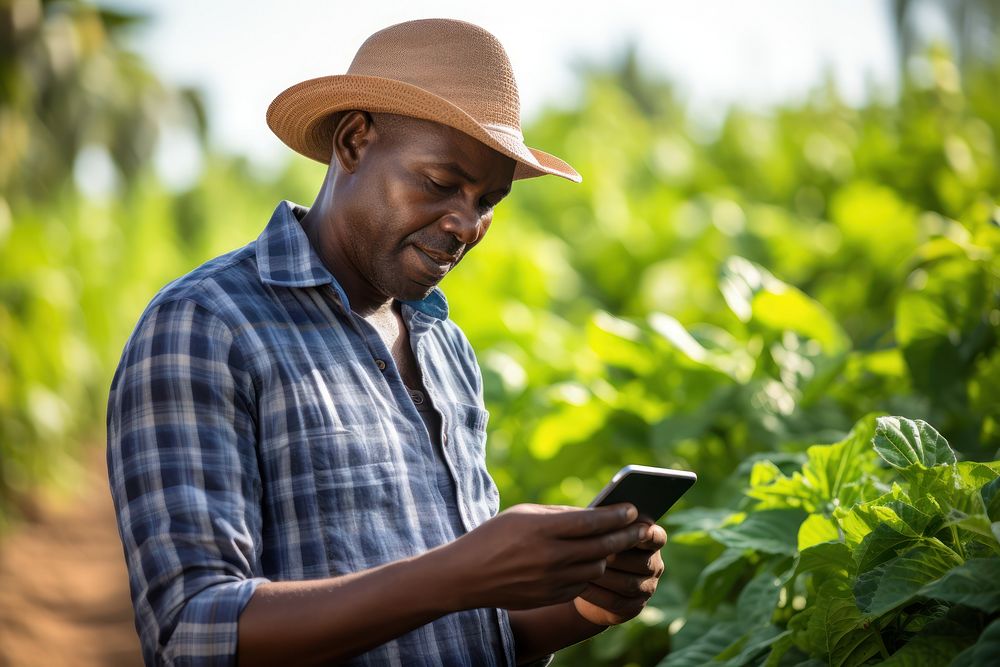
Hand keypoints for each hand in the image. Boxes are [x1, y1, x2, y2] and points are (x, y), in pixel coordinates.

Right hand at [440, 503, 647, 610]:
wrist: (467, 576)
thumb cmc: (495, 536)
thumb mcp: (523, 514)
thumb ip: (559, 514)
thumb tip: (595, 514)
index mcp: (542, 529)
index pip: (592, 521)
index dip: (617, 515)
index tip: (633, 508)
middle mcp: (550, 556)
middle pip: (602, 546)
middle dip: (626, 535)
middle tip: (643, 528)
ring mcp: (551, 580)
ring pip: (596, 567)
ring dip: (608, 554)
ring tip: (616, 543)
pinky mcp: (551, 597)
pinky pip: (582, 584)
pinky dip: (588, 571)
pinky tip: (591, 561)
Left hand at [572, 523, 666, 625]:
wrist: (590, 585)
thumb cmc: (595, 548)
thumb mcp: (602, 535)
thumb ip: (608, 526)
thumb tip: (601, 514)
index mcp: (650, 542)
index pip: (657, 538)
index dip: (650, 535)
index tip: (641, 530)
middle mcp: (654, 566)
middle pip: (641, 562)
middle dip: (616, 556)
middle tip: (592, 549)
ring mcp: (646, 589)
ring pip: (628, 583)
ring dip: (604, 576)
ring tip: (582, 567)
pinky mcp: (633, 608)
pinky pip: (616, 601)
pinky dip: (597, 593)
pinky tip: (581, 585)